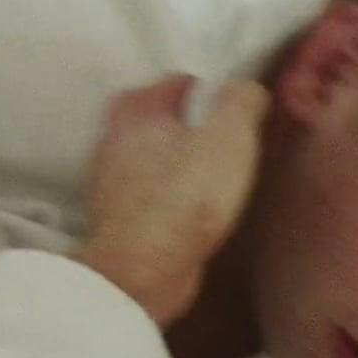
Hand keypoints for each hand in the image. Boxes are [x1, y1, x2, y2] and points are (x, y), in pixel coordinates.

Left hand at [77, 74, 268, 326]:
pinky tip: (197, 218)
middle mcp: (111, 137)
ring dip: (185, 170)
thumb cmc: (186, 199)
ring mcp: (109, 182)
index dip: (217, 98)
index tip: (241, 123)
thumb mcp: (229, 138)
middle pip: (169, 123)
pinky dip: (173, 202)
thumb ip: (242, 101)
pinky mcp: (117, 220)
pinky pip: (154, 196)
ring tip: (220, 189)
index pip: (184, 83)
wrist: (141, 274)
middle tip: (234, 155)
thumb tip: (248, 89)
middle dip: (199, 134)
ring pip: (160, 161)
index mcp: (134, 107)